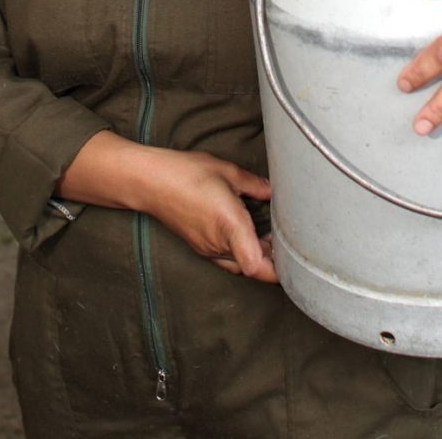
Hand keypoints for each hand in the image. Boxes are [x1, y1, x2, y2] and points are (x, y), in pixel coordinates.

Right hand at [59, 133, 276, 282]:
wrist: (147, 181)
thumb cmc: (185, 173)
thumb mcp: (227, 172)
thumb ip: (256, 185)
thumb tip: (275, 192)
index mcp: (229, 225)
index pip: (256, 266)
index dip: (278, 270)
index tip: (293, 258)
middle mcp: (218, 243)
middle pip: (254, 268)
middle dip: (274, 259)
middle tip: (289, 239)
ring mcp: (207, 248)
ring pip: (241, 265)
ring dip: (258, 255)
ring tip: (271, 234)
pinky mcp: (199, 247)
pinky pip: (227, 258)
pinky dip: (242, 251)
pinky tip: (249, 232)